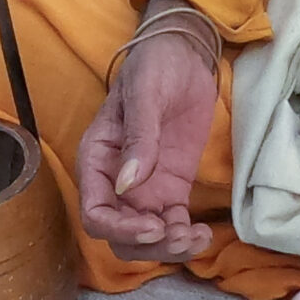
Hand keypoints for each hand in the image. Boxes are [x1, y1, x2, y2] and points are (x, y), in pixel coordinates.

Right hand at [76, 0, 219, 263]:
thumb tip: (126, 185)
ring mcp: (145, 187)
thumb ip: (138, 138)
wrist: (185, 51)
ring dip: (168, 248)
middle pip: (119, 235)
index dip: (119, 230)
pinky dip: (186, 238)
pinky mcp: (172, 187)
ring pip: (147, 238)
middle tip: (179, 235)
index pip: (95, 212)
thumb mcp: (145, 93)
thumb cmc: (155, 64)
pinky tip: (205, 233)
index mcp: (98, 158)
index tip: (152, 227)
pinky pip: (173, 225)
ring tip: (196, 237)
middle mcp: (117, 180)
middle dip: (147, 246)